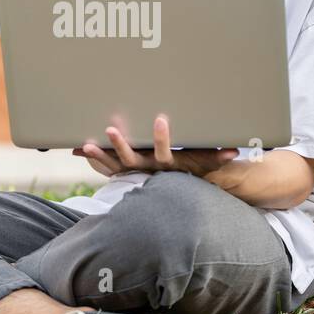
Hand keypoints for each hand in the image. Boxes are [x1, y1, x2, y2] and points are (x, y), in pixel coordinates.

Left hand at [72, 114, 238, 177]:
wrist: (182, 194)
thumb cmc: (196, 169)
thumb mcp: (207, 163)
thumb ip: (218, 156)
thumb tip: (234, 152)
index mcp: (168, 165)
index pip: (164, 154)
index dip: (162, 139)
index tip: (161, 120)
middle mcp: (150, 171)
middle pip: (133, 161)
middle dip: (121, 146)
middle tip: (111, 129)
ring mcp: (137, 173)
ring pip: (116, 166)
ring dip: (100, 156)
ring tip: (85, 145)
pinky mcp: (127, 172)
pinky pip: (108, 168)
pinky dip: (94, 160)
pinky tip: (78, 149)